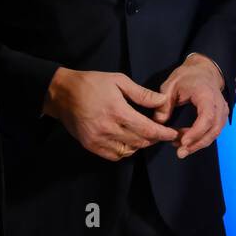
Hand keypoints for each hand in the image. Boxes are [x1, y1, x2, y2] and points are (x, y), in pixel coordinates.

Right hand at [43, 68, 177, 160]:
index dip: (163, 133)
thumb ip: (142, 94)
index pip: (147, 129)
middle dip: (154, 139)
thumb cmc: (91, 83)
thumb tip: (163, 101)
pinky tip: (129, 141)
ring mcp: (98, 139)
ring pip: (129, 150)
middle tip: (161, 133)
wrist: (62, 93)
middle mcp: (108, 128)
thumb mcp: (118, 80)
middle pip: (140, 141)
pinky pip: (114, 155)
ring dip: (140, 145)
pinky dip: (126, 151)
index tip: (173, 133)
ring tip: (145, 135)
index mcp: (117, 110)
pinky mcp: (91, 145)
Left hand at [151, 54, 227, 157]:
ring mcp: (222, 111)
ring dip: (198, 143)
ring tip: (180, 149)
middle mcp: (219, 104)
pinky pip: (213, 132)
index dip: (196, 132)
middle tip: (180, 152)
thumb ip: (164, 104)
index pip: (207, 117)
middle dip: (197, 143)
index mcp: (206, 94)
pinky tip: (186, 141)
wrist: (203, 71)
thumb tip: (159, 122)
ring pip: (215, 133)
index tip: (183, 141)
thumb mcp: (170, 85)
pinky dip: (201, 139)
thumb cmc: (186, 77)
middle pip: (213, 129)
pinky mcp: (221, 117)